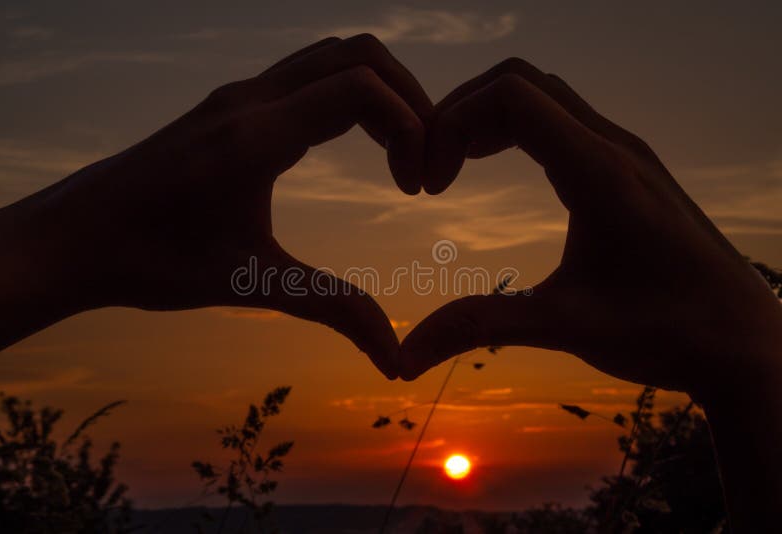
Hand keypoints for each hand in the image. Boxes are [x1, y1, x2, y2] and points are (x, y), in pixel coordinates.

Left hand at [0, 35, 432, 375]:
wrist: (73, 238)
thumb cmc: (152, 261)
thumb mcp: (251, 284)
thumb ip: (333, 309)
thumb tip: (394, 358)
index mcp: (256, 134)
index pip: (362, 87)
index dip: (411, 126)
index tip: (415, 187)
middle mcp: (249, 99)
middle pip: (357, 53)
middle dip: (409, 98)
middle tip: (422, 160)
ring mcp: (236, 96)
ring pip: (331, 56)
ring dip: (379, 92)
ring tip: (397, 152)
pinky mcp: (228, 105)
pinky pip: (304, 74)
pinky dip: (346, 94)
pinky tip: (349, 148)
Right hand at [400, 58, 781, 401]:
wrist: (743, 341)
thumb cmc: (665, 331)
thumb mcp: (565, 327)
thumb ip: (481, 327)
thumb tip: (405, 357)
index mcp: (599, 171)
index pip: (511, 95)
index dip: (452, 122)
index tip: (429, 183)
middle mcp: (615, 147)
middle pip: (522, 82)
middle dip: (462, 113)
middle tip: (431, 169)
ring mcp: (626, 153)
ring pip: (544, 97)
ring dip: (489, 119)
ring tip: (454, 167)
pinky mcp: (630, 169)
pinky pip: (564, 121)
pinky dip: (518, 130)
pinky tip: (500, 168)